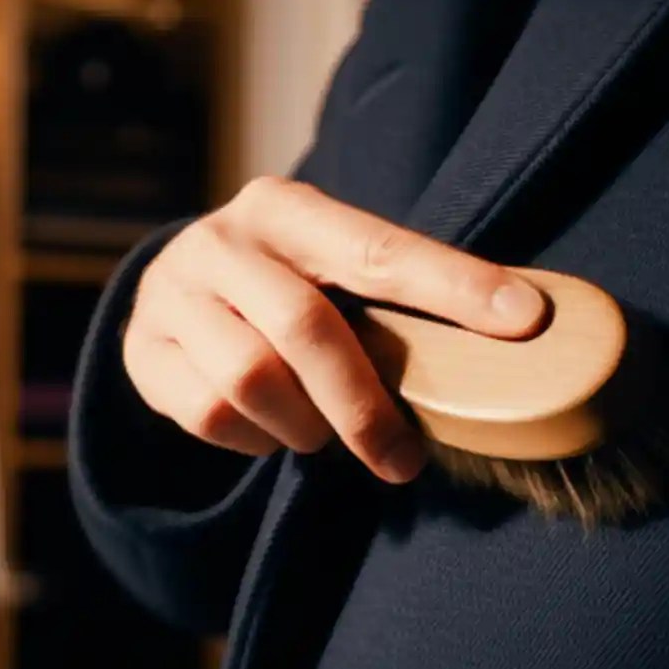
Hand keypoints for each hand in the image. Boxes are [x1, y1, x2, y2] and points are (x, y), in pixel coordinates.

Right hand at [122, 177, 545, 483]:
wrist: (174, 293)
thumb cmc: (280, 287)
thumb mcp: (326, 271)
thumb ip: (388, 297)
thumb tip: (509, 337)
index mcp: (284, 208)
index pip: (378, 248)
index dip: (452, 286)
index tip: (525, 319)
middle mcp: (222, 241)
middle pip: (306, 328)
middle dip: (364, 406)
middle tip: (403, 460)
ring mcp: (173, 295)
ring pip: (253, 381)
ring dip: (305, 425)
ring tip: (323, 433)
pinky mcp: (143, 352)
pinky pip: (212, 417)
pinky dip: (256, 440)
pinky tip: (271, 428)